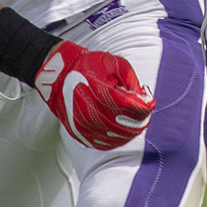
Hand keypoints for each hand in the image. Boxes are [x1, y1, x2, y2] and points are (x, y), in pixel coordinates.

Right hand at [34, 40, 154, 150]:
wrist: (59, 77)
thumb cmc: (88, 67)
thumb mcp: (115, 63)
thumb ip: (132, 80)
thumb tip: (144, 98)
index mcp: (102, 94)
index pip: (136, 108)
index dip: (147, 103)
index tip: (148, 97)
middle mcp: (93, 113)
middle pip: (131, 125)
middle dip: (142, 117)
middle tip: (143, 107)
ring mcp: (87, 127)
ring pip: (121, 137)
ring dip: (132, 127)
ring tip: (132, 116)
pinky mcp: (83, 136)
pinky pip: (108, 143)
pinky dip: (119, 137)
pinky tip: (121, 126)